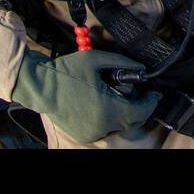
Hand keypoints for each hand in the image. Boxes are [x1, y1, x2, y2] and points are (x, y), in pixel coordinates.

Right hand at [12, 49, 160, 143]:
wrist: (39, 87)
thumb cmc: (66, 71)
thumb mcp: (96, 59)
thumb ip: (122, 63)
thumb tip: (141, 69)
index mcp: (107, 108)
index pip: (140, 112)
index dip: (150, 102)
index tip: (154, 93)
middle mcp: (101, 125)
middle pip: (131, 121)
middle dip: (138, 107)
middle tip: (139, 93)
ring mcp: (91, 133)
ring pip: (118, 126)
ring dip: (123, 113)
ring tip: (117, 95)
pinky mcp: (83, 135)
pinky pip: (105, 128)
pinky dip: (110, 118)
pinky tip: (104, 103)